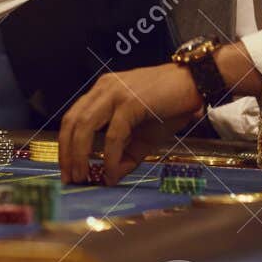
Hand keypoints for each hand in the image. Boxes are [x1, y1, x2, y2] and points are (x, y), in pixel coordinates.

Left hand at [58, 64, 202, 184]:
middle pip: (72, 121)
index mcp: (102, 92)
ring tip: (82, 176)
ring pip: (85, 125)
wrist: (195, 84)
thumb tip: (111, 178)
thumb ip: (125, 155)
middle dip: (67, 152)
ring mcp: (115, 93)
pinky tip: (111, 172)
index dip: (66, 144)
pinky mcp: (130, 102)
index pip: (73, 118)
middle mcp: (103, 89)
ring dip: (80, 154)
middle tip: (69, 177)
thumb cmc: (170, 107)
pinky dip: (109, 156)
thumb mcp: (143, 136)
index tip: (67, 168)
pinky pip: (113, 134)